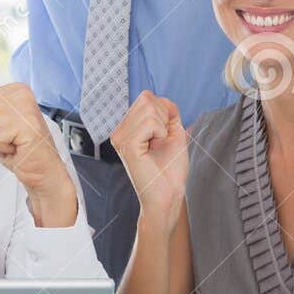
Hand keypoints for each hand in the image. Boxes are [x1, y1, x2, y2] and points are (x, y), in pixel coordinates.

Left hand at [0, 83, 76, 225]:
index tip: (6, 129)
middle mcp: (21, 94)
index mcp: (16, 90)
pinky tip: (18, 146)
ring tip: (13, 141)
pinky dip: (2, 146)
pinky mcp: (26, 123)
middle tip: (10, 138)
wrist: (42, 170)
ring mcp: (25, 107)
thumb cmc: (22, 150)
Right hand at [109, 90, 187, 217]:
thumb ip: (168, 113)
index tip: (165, 134)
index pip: (146, 98)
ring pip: (149, 109)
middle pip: (147, 99)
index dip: (164, 111)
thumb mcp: (173, 133)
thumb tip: (163, 99)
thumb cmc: (170, 170)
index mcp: (128, 128)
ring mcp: (120, 137)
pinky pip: (150, 123)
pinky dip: (161, 133)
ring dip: (163, 126)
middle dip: (164, 117)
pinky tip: (156, 147)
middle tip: (162, 140)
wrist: (168, 195)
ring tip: (158, 145)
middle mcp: (120, 131)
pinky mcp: (127, 145)